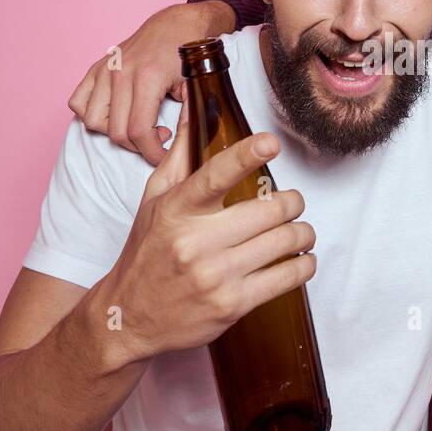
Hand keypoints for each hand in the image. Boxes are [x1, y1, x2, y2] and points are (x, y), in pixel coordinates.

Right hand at [68, 1, 234, 164]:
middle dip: (138, 146)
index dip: (151, 152)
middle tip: (157, 137)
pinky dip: (91, 115)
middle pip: (116, 132)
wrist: (175, 24)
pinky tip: (115, 114)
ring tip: (136, 125)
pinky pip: (77, 102)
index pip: (138, 131)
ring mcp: (105, 70)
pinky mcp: (96, 68)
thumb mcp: (195, 84)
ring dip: (113, 133)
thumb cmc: (187, 54)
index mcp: (146, 78)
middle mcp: (120, 73)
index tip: (163, 157)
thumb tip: (185, 142)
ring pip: (93, 121)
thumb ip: (189, 114)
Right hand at [91, 102, 316, 368]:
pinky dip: (304, 265)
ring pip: (285, 241)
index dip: (246, 155)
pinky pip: (287, 277)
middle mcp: (194, 242)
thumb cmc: (146, 254)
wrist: (127, 318)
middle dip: (292, 202)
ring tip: (300, 231)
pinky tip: (301, 259)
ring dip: (303, 232)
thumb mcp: (154, 202)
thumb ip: (180, 158)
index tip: (270, 143)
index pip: (214, 176)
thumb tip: (196, 112)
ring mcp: (215, 276)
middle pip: (269, 210)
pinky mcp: (232, 305)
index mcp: (176, 211)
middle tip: (292, 202)